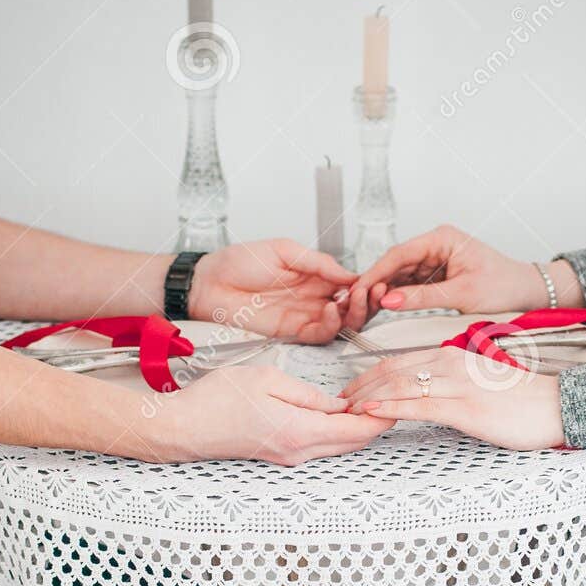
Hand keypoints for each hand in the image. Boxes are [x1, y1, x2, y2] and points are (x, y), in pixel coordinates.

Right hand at [152, 366, 393, 464]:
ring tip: (368, 397)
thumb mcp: (268, 378)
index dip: (385, 414)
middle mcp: (300, 452)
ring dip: (358, 425)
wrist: (182, 428)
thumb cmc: (216, 400)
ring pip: (341, 445)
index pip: (361, 430)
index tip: (400, 395)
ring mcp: (291, 457)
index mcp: (301, 432)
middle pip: (356, 442)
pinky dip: (338, 429)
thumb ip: (310, 394)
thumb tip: (340, 404)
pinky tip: (338, 410)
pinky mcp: (282, 454)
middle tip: (390, 393)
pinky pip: (322, 445)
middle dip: (378, 420)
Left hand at [189, 239, 355, 344]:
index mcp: (316, 275)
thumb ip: (318, 262)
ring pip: (341, 323)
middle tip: (369, 294)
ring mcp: (304, 315)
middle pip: (352, 306)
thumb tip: (348, 272)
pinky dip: (330, 327)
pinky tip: (330, 313)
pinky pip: (319, 335)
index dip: (366, 284)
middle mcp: (314, 297)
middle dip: (366, 302)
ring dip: (352, 315)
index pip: (351, 283)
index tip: (375, 281)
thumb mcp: (284, 250)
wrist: (210, 283)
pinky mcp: (292, 332)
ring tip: (351, 302)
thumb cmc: (239, 261)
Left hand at [339, 347, 565, 450]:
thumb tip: (426, 395)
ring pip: (399, 385)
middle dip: (359, 386)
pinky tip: (370, 411)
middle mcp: (449, 364)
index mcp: (451, 355)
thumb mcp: (478, 383)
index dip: (368, 375)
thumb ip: (450, 383)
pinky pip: (419, 405)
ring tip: (344, 410)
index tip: (350, 390)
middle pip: (391, 370)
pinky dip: (390, 407)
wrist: (556, 405)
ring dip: (366, 397)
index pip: (398, 362)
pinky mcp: (464, 408)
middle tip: (337, 403)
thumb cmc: (521, 398)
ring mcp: (455, 385)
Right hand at [345, 225, 580, 329]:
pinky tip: (381, 309)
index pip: (399, 254)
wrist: (527, 292)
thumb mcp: (462, 293)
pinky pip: (409, 286)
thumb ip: (423, 297)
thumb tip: (389, 301)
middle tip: (356, 305)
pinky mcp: (436, 276)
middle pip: (394, 264)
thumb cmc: (504, 286)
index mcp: (442, 238)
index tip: (359, 291)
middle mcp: (435, 245)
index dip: (376, 273)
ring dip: (383, 293)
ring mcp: (434, 260)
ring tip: (364, 311)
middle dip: (375, 285)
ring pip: (398, 276)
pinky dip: (396, 298)